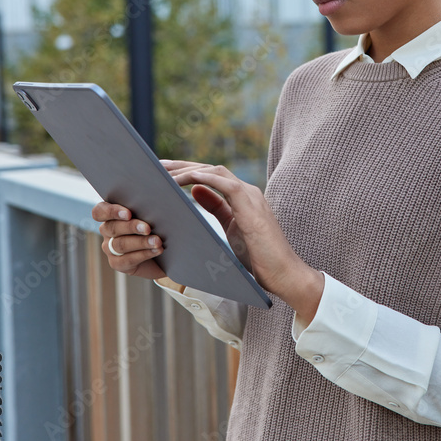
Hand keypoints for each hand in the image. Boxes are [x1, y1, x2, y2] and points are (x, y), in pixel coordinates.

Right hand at [91, 202, 165, 279]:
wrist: (160, 254)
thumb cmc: (154, 227)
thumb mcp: (149, 216)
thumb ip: (145, 211)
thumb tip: (155, 207)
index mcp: (110, 215)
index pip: (100, 211)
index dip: (111, 211)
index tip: (128, 213)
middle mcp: (107, 231)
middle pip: (113, 228)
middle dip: (131, 227)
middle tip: (147, 228)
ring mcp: (109, 248)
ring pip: (121, 244)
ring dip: (141, 242)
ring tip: (157, 241)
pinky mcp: (117, 263)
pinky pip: (128, 259)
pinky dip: (144, 254)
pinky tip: (156, 250)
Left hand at [160, 159, 323, 318]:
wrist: (284, 274)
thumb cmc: (260, 257)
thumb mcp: (231, 229)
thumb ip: (216, 208)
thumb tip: (196, 190)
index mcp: (242, 197)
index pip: (210, 176)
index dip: (187, 171)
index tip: (163, 172)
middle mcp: (247, 192)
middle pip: (210, 169)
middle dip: (182, 166)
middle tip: (157, 166)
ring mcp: (251, 197)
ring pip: (216, 172)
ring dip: (189, 171)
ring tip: (166, 176)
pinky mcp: (253, 207)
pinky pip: (228, 185)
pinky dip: (208, 179)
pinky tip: (190, 179)